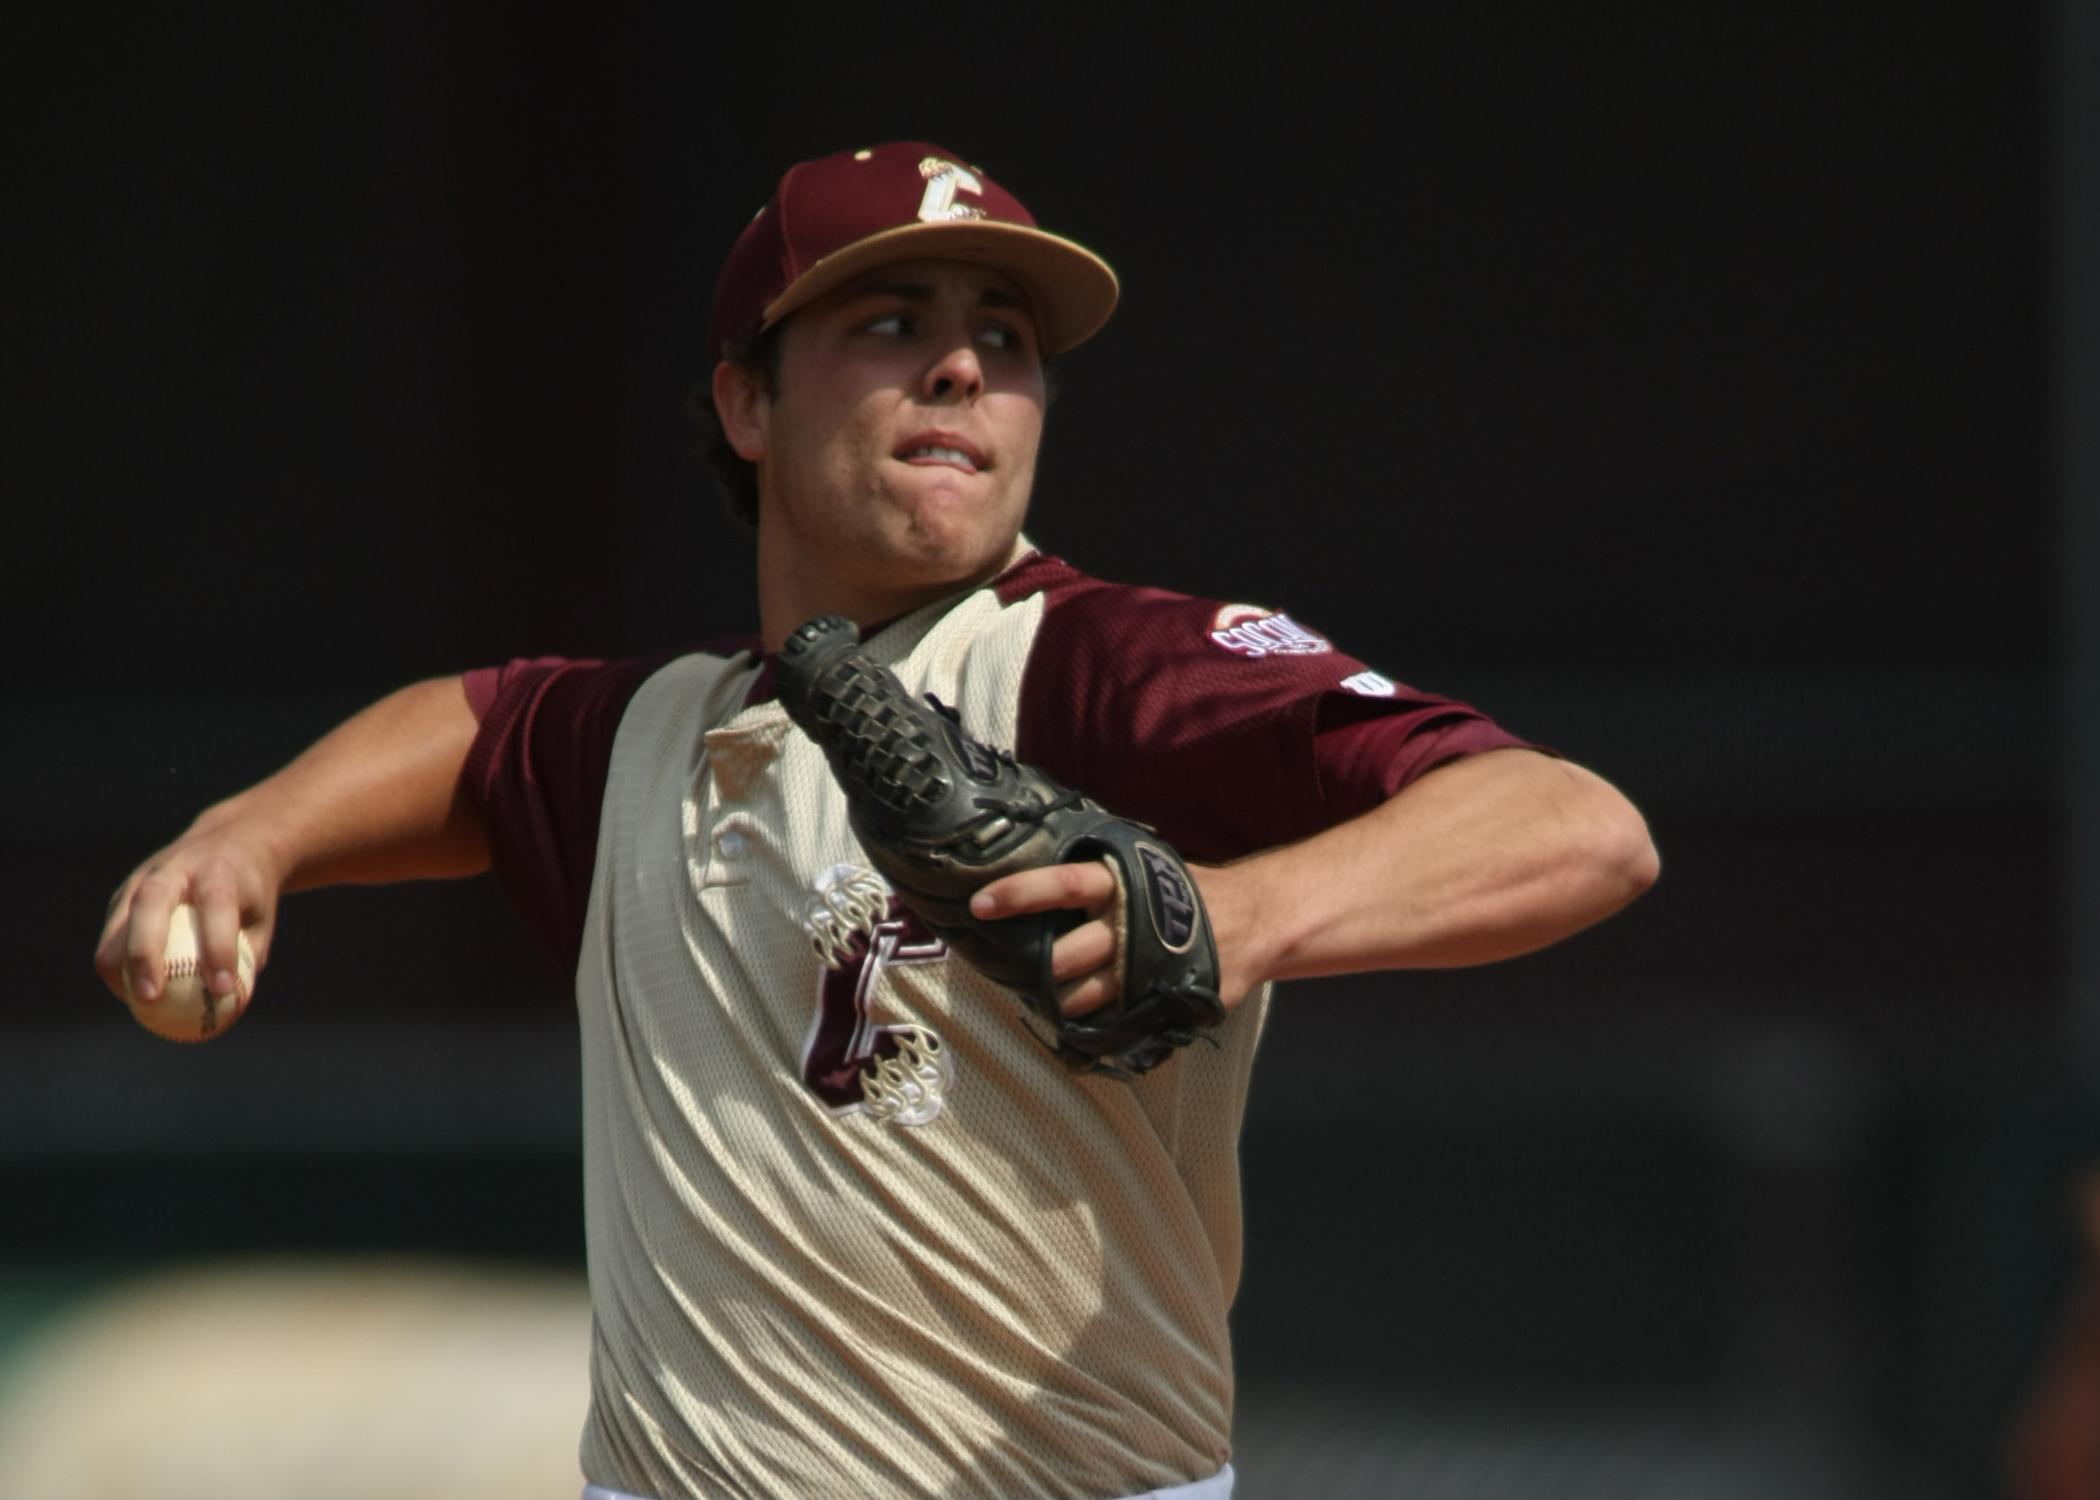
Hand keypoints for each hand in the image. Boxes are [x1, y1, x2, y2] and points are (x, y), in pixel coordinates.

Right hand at [95, 812, 284, 1012]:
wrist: (231, 842)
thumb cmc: (251, 894)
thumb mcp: (262, 920)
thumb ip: (247, 960)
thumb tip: (230, 1008)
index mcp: (221, 872)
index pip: (218, 907)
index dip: (218, 948)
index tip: (223, 989)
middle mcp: (178, 867)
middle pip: (151, 904)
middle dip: (145, 951)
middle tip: (151, 996)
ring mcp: (145, 875)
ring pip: (120, 917)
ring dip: (119, 962)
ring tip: (134, 1000)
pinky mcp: (126, 890)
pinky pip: (113, 930)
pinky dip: (117, 961)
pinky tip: (129, 988)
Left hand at [970, 859, 1257, 1015]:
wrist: (1253, 923)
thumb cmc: (1183, 892)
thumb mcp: (1144, 868)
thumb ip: (1096, 876)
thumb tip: (1031, 866)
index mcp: (1121, 884)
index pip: (1064, 885)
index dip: (1021, 894)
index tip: (981, 905)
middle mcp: (1127, 926)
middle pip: (1065, 956)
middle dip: (1042, 967)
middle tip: (1025, 966)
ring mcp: (1142, 969)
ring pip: (1082, 997)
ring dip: (1061, 1000)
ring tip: (1054, 994)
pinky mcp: (1156, 1001)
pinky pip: (1108, 1021)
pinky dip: (1090, 1021)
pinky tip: (1086, 1016)